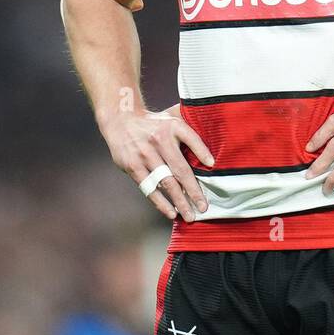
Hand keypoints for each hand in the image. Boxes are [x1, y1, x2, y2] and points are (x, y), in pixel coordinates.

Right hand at [102, 105, 213, 220]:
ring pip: (165, 182)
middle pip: (179, 169)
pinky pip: (149, 188)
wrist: (121, 120)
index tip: (212, 165)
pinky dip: (160, 202)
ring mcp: (144, 154)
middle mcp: (158, 140)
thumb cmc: (154, 124)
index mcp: (172, 126)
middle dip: (193, 190)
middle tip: (203, 207)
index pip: (191, 139)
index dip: (202, 151)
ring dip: (179, 201)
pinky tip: (170, 212)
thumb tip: (212, 151)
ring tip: (189, 215)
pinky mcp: (132, 166)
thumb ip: (191, 130)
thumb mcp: (173, 118)